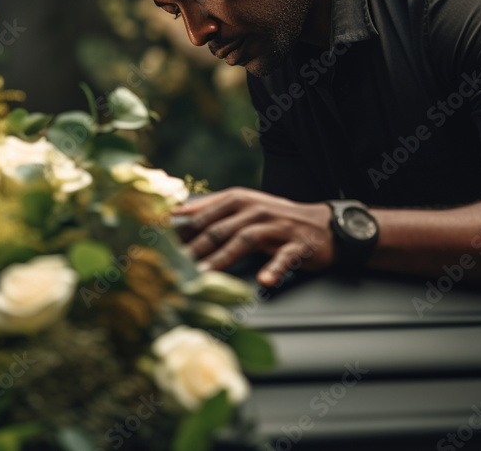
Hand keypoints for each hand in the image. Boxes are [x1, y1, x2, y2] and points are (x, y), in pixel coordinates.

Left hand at [173, 187, 333, 286]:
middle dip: (194, 248)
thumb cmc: (276, 218)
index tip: (158, 242)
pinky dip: (274, 269)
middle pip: (219, 229)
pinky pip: (284, 257)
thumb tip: (176, 213)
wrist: (322, 224)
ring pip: (244, 240)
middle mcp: (255, 210)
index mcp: (239, 200)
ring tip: (205, 272)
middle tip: (174, 265)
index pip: (203, 213)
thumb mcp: (243, 206)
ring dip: (222, 258)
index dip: (181, 229)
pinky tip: (265, 281)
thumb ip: (212, 209)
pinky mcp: (297, 244)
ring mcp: (277, 227)